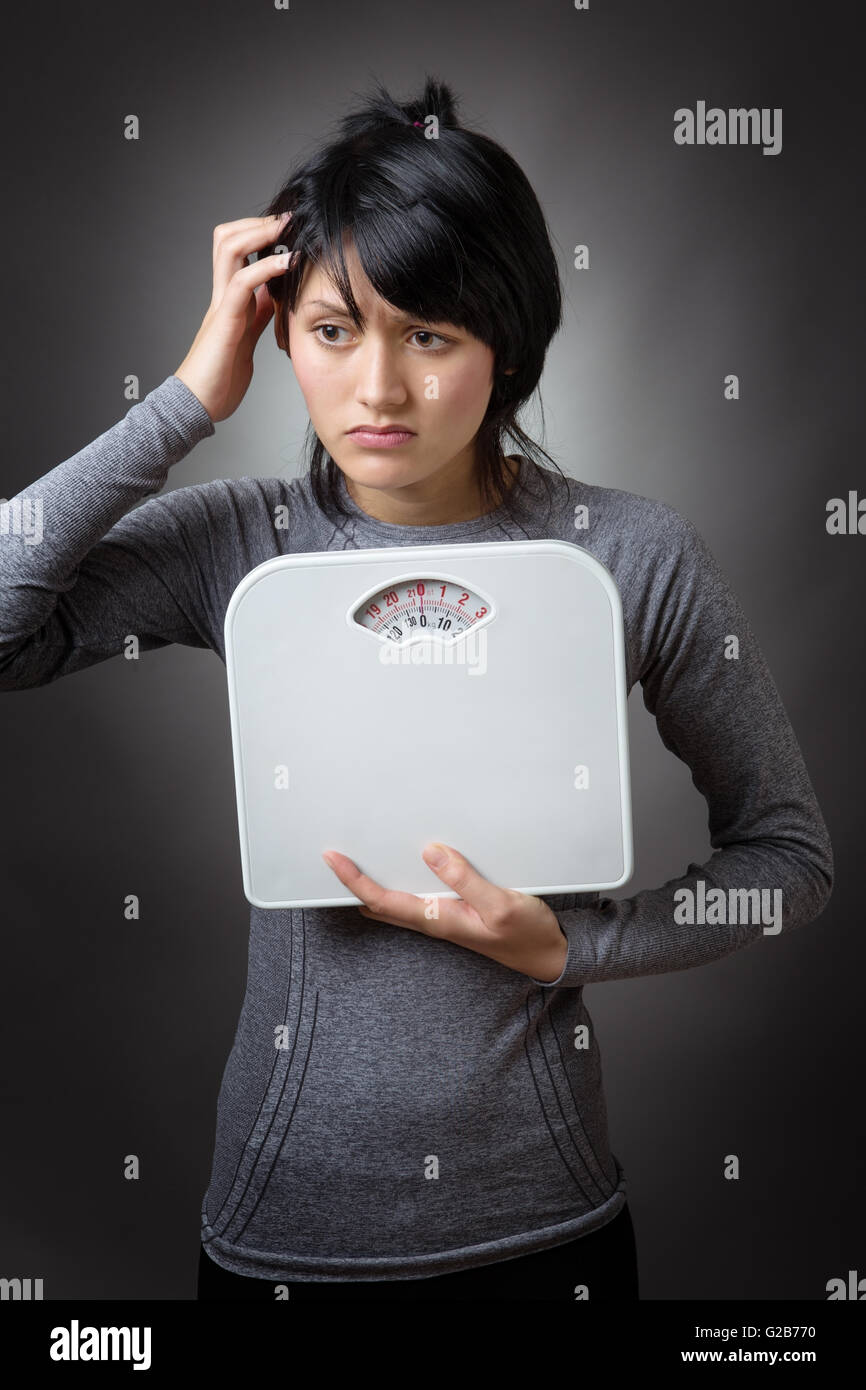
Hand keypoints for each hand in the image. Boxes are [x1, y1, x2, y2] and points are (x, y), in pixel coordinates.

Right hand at [174, 211, 294, 421]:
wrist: (197, 406)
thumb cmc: (219, 378)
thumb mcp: (248, 338)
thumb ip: (259, 315)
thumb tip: (276, 296)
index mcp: (229, 299)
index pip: (236, 250)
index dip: (259, 234)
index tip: (289, 229)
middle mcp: (222, 295)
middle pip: (227, 237)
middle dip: (258, 222)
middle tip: (288, 219)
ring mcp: (221, 304)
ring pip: (229, 247)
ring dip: (260, 231)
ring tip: (287, 227)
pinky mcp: (224, 320)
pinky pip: (243, 282)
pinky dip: (267, 266)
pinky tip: (288, 261)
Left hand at [321, 842, 567, 983]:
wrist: (549, 953)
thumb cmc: (527, 933)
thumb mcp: (501, 904)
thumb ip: (465, 879)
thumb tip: (430, 853)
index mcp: (437, 918)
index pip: (382, 900)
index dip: (354, 880)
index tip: (333, 858)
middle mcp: (433, 918)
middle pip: (378, 903)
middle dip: (353, 882)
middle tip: (333, 856)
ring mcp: (442, 915)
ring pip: (394, 900)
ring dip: (373, 881)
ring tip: (356, 856)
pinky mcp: (453, 909)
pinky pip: (415, 894)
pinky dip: (398, 879)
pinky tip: (402, 863)